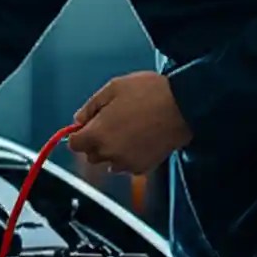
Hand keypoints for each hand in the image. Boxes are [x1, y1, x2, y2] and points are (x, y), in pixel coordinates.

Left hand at [66, 71, 192, 174]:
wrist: (182, 106)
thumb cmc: (149, 93)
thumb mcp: (113, 88)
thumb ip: (91, 106)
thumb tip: (79, 119)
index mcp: (98, 133)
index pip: (74, 144)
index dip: (79, 133)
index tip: (86, 126)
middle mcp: (109, 153)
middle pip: (91, 155)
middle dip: (96, 141)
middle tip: (111, 123)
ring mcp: (127, 163)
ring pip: (109, 162)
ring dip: (112, 150)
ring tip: (128, 130)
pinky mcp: (143, 168)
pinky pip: (128, 165)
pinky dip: (129, 156)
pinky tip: (140, 138)